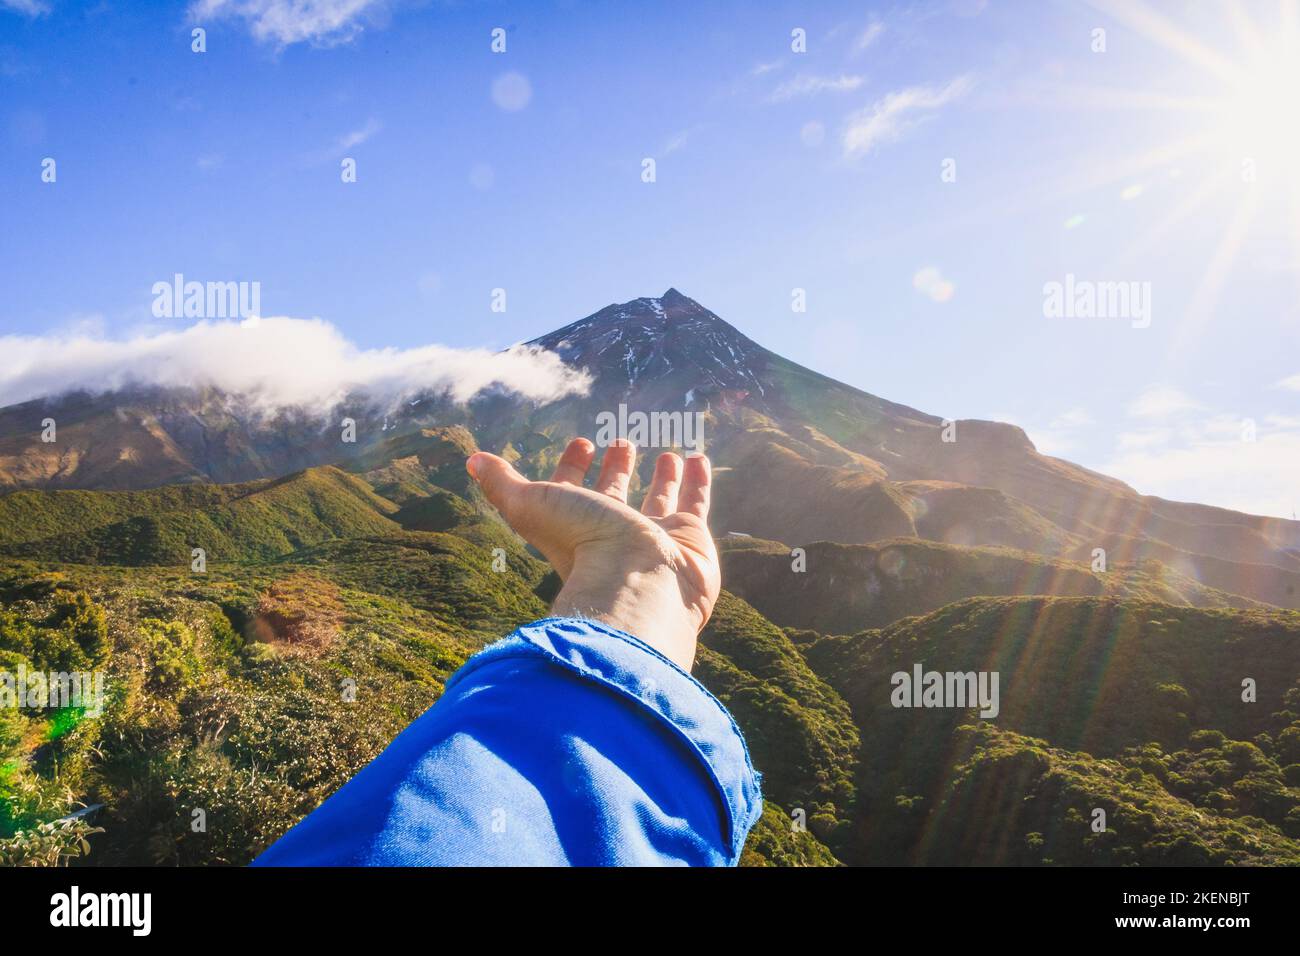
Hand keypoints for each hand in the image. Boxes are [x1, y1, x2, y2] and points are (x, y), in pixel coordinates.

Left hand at [466, 438, 719, 670]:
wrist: (640, 581)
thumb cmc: (582, 545)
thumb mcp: (532, 505)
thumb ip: (502, 484)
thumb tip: (472, 460)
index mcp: (576, 527)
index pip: (571, 492)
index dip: (572, 466)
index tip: (580, 442)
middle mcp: (615, 533)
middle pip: (615, 496)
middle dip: (616, 468)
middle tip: (621, 443)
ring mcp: (655, 537)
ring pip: (659, 499)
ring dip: (661, 476)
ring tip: (667, 454)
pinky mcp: (691, 538)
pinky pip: (696, 503)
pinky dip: (698, 480)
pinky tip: (698, 458)